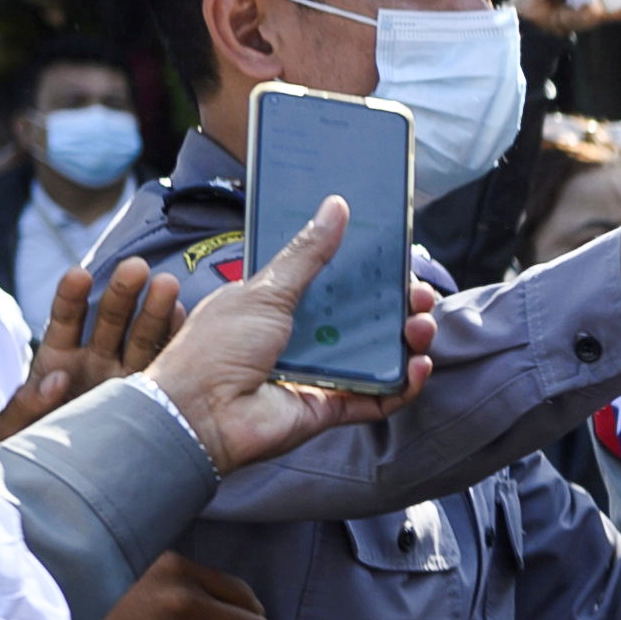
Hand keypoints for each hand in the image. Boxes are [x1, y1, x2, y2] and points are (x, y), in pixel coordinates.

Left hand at [0, 256, 186, 439]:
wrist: (68, 481)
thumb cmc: (33, 448)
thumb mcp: (13, 431)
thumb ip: (24, 406)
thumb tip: (54, 380)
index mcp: (60, 358)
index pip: (64, 319)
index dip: (71, 297)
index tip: (79, 275)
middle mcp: (96, 360)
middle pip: (109, 318)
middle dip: (121, 292)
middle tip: (135, 268)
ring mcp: (127, 374)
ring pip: (141, 334)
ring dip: (154, 308)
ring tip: (166, 285)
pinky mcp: (153, 393)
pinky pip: (166, 361)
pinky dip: (175, 338)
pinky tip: (183, 316)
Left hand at [142, 196, 438, 468]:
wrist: (198, 413)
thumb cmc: (217, 347)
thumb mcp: (264, 290)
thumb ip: (307, 254)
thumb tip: (336, 207)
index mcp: (284, 304)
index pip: (339, 283)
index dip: (371, 273)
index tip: (398, 259)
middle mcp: (305, 337)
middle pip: (367, 318)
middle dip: (400, 305)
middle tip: (419, 295)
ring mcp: (321, 374)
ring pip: (379, 355)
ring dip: (409, 340)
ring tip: (422, 327)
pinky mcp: (331, 408)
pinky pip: (377, 398)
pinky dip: (403, 386)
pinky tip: (419, 367)